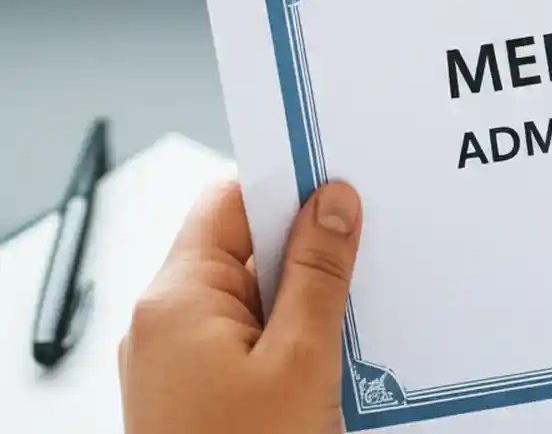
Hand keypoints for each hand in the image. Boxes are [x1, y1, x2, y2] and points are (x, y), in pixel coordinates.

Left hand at [119, 180, 362, 433]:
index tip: (338, 187)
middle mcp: (164, 323)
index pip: (229, 202)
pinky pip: (245, 340)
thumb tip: (331, 204)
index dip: (285, 187)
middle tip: (360, 264)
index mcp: (177, 299)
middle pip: (244, 250)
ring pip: (250, 300)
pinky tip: (325, 365)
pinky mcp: (193, 391)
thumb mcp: (300, 359)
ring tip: (344, 334)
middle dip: (305, 253)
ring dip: (301, 305)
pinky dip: (286, 341)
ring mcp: (175, 361)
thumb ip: (318, 274)